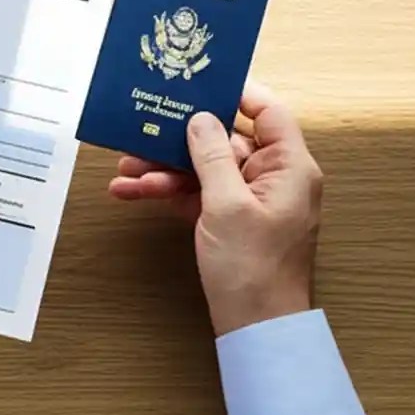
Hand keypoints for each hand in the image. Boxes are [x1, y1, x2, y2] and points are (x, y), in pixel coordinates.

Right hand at [108, 83, 322, 335]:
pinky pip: (195, 194)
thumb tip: (200, 118)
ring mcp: (249, 200)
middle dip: (180, 138)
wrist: (256, 329)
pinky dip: (167, 192)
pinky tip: (132, 192)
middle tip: (143, 128)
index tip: (196, 84)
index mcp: (289, 167)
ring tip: (125, 168)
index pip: (267, 112)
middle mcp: (272, 178)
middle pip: (225, 140)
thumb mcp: (227, 205)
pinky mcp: (228, 221)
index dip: (235, 94)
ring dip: (164, 167)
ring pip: (204, 168)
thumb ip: (212, 156)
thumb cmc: (254, 270)